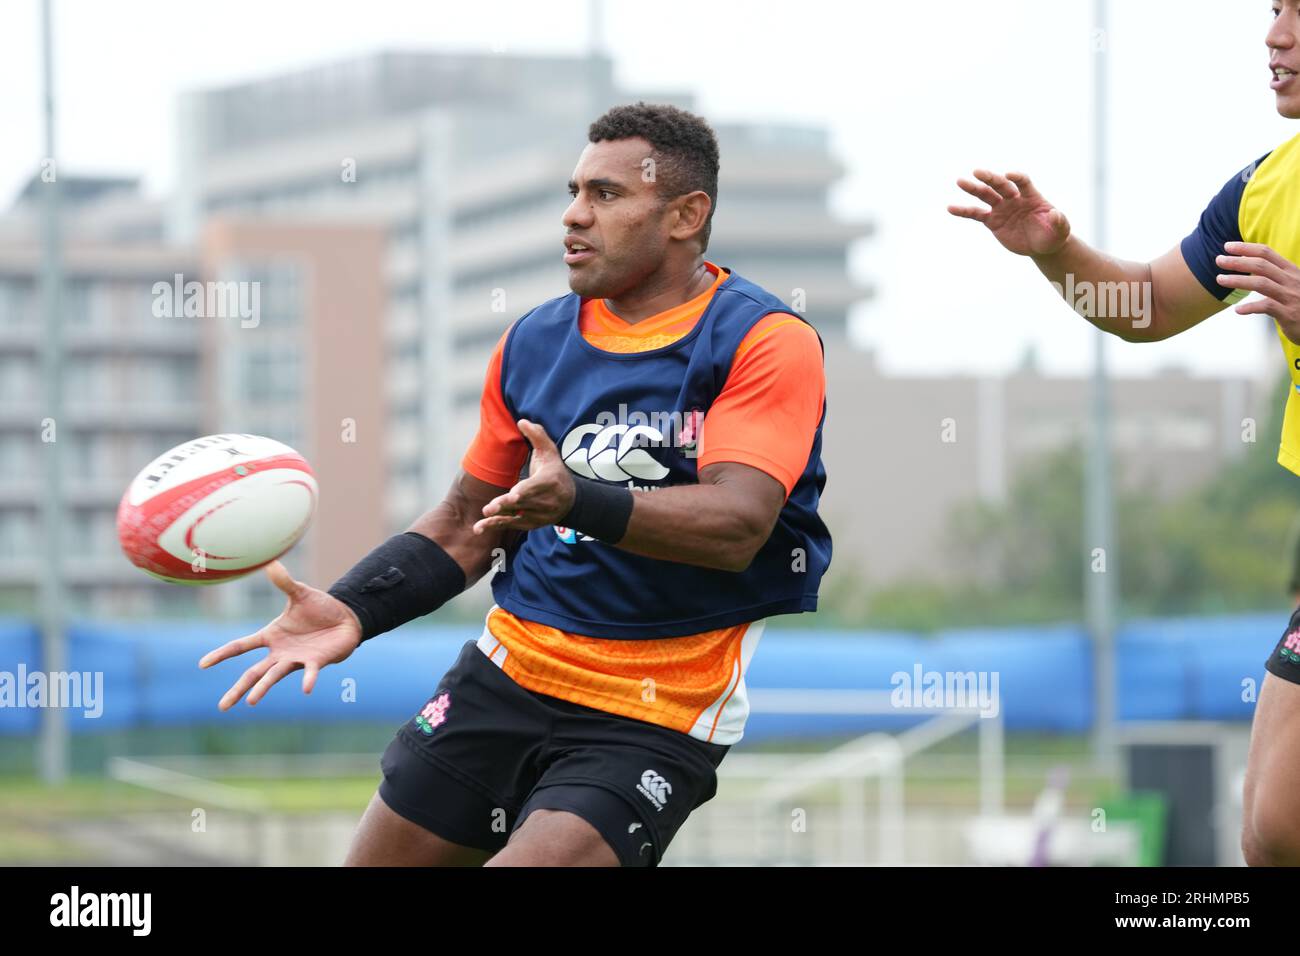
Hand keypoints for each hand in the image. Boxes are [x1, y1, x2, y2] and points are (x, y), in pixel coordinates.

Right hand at [198, 561, 361, 710]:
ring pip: (275, 676)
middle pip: (253, 673)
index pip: (241, 646)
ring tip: (251, 702)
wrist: (346, 618)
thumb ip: (284, 582)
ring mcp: (297, 659)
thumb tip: (270, 562)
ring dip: (263, 688)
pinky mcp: (316, 662)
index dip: (222, 654)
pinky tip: (306, 689)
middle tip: (222, 707)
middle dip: (238, 689)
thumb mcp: (300, 593)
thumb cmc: (320, 608)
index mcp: (271, 636)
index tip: (202, 664)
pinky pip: (310, 672)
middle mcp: (280, 652)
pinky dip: (308, 679)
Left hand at [473, 419, 574, 534]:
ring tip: (482, 517)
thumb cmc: (555, 471)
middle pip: (523, 503)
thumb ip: (537, 435)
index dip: (525, 491)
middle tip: (490, 508)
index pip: (536, 487)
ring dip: (498, 518)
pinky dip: (495, 526)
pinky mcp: (531, 524)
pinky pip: (511, 525)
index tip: (514, 495)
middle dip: (506, 505)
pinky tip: (479, 527)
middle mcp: (546, 501)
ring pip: (516, 516)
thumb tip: (521, 421)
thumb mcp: (550, 451)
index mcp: (550, 481)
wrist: (571, 500)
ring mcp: (539, 515)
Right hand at [948, 169, 1071, 256]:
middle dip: (990, 178)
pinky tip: (951, 208)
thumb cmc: (1054, 235)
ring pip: (986, 195)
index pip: (1023, 182)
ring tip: (960, 181)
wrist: (1042, 245)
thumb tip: (1055, 213)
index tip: (1009, 175)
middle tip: (977, 172)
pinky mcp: (993, 221)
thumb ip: (1060, 221)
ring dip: (973, 188)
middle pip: (1000, 184)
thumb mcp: (1061, 230)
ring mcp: (1002, 208)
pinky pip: (976, 214)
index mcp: (1032, 196)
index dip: (1017, 177)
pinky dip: (964, 211)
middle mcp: (1014, 198)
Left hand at [1216, 242, 1299, 342]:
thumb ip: (1273, 275)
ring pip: (1261, 283)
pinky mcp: (1289, 314)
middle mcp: (1291, 280)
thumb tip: (1247, 263)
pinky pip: (1267, 306)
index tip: (1228, 246)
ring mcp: (1290, 296)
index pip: (1267, 253)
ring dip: (1238, 280)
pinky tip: (1238, 309)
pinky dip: (1250, 307)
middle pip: (1261, 266)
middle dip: (1237, 261)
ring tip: (1220, 279)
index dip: (1246, 248)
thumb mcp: (1291, 284)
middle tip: (1219, 260)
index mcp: (1291, 271)